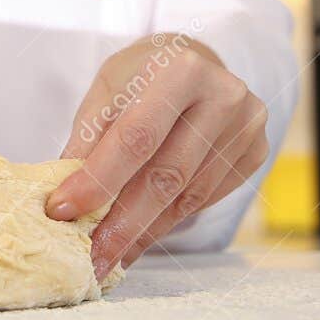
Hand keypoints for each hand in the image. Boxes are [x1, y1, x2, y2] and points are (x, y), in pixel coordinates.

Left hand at [46, 33, 269, 278]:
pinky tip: (138, 239)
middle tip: (90, 258)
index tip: (63, 212)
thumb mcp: (107, 91)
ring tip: (108, 256)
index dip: (99, 179)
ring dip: (142, 233)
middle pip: (166, 175)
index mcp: (182, 69)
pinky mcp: (256, 153)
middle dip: (122, 223)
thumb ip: (88, 141)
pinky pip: (203, 201)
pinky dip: (165, 224)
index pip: (137, 136)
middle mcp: (224, 96)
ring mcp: (247, 128)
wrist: (194, 62)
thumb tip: (63, 201)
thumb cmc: (143, 75)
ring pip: (186, 197)